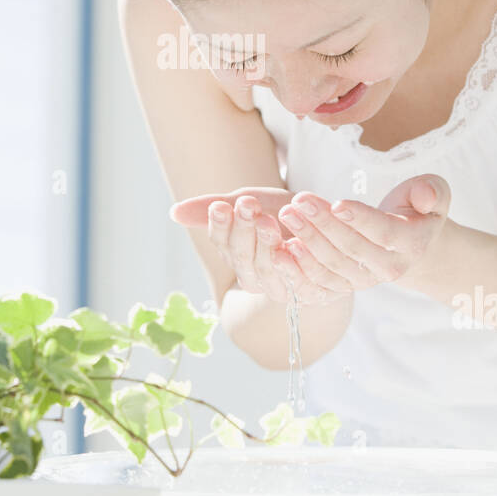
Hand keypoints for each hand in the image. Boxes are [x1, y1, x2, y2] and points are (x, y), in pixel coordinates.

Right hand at [169, 187, 307, 302]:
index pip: (221, 242)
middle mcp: (252, 276)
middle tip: (248, 205)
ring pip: (264, 268)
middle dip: (243, 229)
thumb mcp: (249, 203)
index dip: (220, 225)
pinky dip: (291, 265)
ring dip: (264, 243)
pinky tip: (293, 245)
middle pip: (240, 256)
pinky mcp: (304, 291)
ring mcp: (277, 286)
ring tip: (269, 220)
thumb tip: (173, 212)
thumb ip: (214, 208)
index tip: (222, 205)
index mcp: (234, 255)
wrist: (324, 227)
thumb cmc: (281, 213)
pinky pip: (294, 282)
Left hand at [266, 174, 451, 300]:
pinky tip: (282, 247)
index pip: (384, 232)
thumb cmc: (418, 209)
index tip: (336, 202)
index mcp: (412, 243)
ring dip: (307, 240)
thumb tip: (427, 196)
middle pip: (352, 248)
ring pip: (332, 264)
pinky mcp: (347, 286)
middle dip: (323, 224)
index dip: (360, 219)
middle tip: (298, 201)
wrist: (414, 246)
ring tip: (287, 214)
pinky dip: (301, 267)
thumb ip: (432, 191)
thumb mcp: (435, 194)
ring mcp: (366, 280)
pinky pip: (320, 282)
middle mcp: (389, 267)